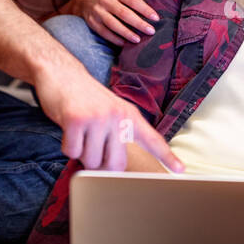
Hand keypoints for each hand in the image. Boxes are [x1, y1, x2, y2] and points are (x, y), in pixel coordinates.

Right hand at [34, 65, 182, 172]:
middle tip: (92, 148)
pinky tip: (69, 128)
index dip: (167, 156)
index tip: (181, 170)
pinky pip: (72, 152)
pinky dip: (68, 146)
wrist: (62, 73)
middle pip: (115, 164)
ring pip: (91, 161)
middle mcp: (118, 116)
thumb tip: (114, 168)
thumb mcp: (111, 111)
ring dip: (82, 154)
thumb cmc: (86, 98)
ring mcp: (97, 117)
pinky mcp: (76, 119)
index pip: (152, 139)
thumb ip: (118, 135)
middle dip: (101, 165)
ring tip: (81, 132)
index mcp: (130, 115)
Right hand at [66, 0, 158, 44]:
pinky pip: (104, 32)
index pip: (132, 0)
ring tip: (138, 40)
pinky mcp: (92, 22)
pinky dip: (115, 39)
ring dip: (127, 33)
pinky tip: (124, 43)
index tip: (156, 18)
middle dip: (139, 23)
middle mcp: (105, 0)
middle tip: (151, 31)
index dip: (145, 9)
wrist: (84, 0)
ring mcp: (97, 12)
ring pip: (113, 24)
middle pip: (124, 13)